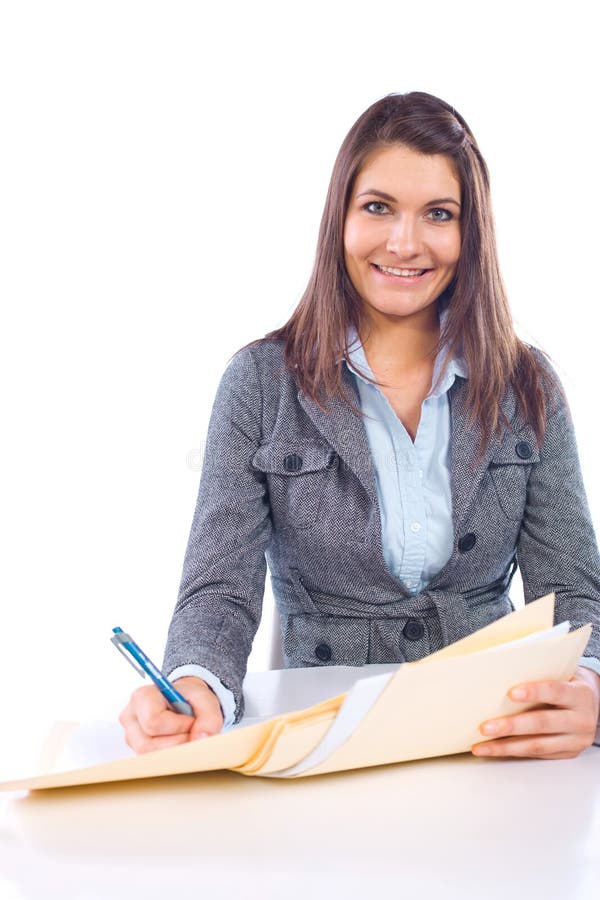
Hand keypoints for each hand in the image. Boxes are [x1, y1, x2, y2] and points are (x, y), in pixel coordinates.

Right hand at [118, 676, 224, 753]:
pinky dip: (171, 757)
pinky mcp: (138, 752)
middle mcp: (131, 718)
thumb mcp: (204, 698)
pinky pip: (154, 763)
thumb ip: (209, 716)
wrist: (185, 702)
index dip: (177, 726)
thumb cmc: (189, 698)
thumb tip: (201, 739)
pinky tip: (180, 744)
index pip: (153, 720)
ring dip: (175, 751)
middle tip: (192, 731)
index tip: (191, 720)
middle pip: (148, 745)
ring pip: (150, 757)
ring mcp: (132, 738)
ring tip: (187, 736)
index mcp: (142, 697)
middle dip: (177, 742)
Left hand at [472, 667, 599, 759]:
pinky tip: (495, 749)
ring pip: (537, 745)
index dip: (534, 692)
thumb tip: (498, 673)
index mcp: (579, 694)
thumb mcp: (561, 673)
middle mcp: (581, 719)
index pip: (555, 691)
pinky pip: (537, 754)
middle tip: (485, 727)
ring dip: (505, 746)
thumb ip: (539, 674)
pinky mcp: (568, 753)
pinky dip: (513, 752)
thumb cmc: (567, 683)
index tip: (510, 693)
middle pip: (542, 723)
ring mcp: (576, 740)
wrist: (593, 703)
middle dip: (511, 726)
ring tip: (482, 745)